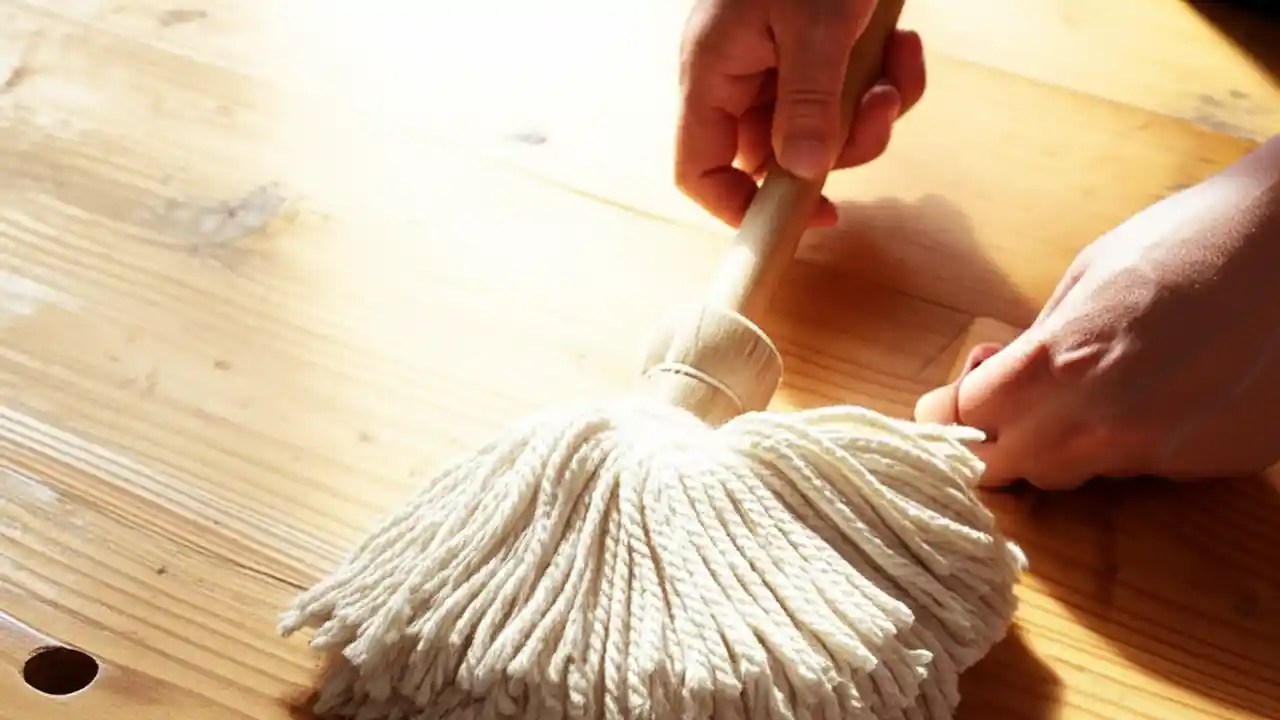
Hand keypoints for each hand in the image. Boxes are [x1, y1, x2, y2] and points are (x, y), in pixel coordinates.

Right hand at [675, 0, 924, 226]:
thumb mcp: (815, 23)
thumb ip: (807, 101)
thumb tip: (806, 172)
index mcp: (715, 71)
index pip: (700, 168)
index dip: (740, 208)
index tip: (803, 219)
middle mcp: (742, 75)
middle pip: (776, 157)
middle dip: (838, 149)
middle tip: (876, 114)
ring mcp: (781, 64)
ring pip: (822, 131)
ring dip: (870, 114)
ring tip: (894, 68)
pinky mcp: (821, 50)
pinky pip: (849, 95)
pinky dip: (885, 80)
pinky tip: (903, 44)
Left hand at [915, 137, 1279, 489]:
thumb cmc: (1186, 240)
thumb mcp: (1086, 276)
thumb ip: (1036, 343)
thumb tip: (999, 378)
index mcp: (1060, 365)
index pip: (963, 425)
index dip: (941, 415)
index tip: (940, 403)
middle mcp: (1103, 425)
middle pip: (1008, 469)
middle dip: (991, 440)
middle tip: (1001, 401)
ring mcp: (1159, 452)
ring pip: (1074, 473)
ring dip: (1059, 442)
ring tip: (1091, 382)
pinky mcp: (1205, 464)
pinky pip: (1138, 466)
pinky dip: (1128, 439)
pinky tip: (1156, 389)